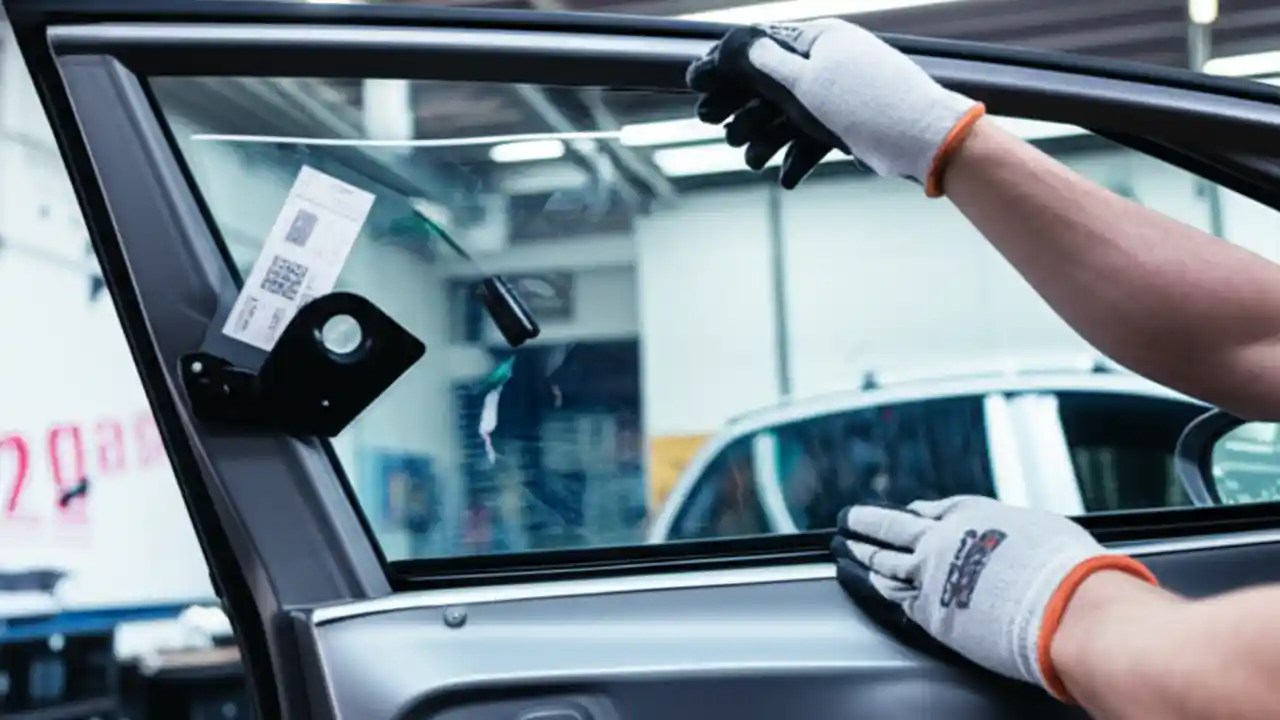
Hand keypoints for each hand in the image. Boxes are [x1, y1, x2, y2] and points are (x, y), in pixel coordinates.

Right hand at [687, 19, 984, 192]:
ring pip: (789, 115)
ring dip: (766, 137)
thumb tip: (736, 44)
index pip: (762, 46)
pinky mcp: (851, 125)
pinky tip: (785, 177)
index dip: (725, 66)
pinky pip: (814, 138)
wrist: (926, 139)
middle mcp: (829, 63)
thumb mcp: (809, 81)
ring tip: (749, 158)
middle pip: (771, 84)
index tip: (695, 82)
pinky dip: (798, 157)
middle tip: (709, 122)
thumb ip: (768, 64)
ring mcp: (840, 95)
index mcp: (819, 40)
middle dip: (740, 107)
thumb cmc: (868, 103)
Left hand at [830, 495, 1156, 699]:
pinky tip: (851, 578)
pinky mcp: (930, 611)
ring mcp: (932, 575)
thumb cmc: (1067, 569)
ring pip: (883, 559)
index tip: (905, 512)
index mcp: (974, 515)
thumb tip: (1028, 542)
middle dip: (866, 522)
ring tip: (840, 546)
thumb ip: (1019, 535)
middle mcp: (945, 539)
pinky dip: (864, 583)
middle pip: (893, 527)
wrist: (1064, 604)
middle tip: (845, 518)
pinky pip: (888, 595)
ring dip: (857, 552)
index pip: (935, 510)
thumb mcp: (1043, 531)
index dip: (916, 514)